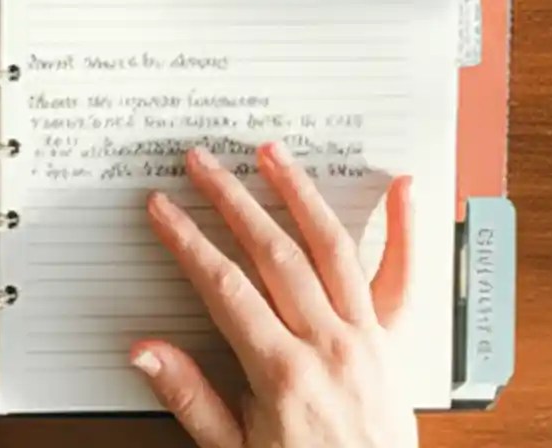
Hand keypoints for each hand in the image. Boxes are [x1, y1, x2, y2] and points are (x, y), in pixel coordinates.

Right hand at [131, 143, 416, 447]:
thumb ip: (190, 397)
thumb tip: (145, 350)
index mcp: (284, 374)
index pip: (225, 287)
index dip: (188, 241)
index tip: (164, 208)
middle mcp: (330, 346)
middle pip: (274, 253)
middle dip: (232, 200)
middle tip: (203, 162)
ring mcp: (368, 338)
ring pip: (332, 249)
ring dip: (299, 195)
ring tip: (272, 154)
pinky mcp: (396, 341)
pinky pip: (406, 278)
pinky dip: (407, 230)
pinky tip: (401, 188)